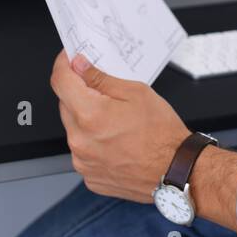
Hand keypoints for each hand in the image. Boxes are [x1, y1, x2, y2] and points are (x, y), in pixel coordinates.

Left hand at [50, 50, 190, 200]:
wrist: (176, 169)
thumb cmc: (161, 134)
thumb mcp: (136, 92)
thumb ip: (101, 78)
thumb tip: (80, 67)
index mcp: (90, 115)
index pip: (60, 81)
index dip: (63, 65)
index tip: (69, 60)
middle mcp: (80, 141)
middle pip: (66, 105)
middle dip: (80, 95)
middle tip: (105, 94)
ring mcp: (83, 162)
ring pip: (74, 130)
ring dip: (87, 120)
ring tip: (116, 123)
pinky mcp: (89, 176)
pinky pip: (83, 151)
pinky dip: (93, 143)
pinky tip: (115, 141)